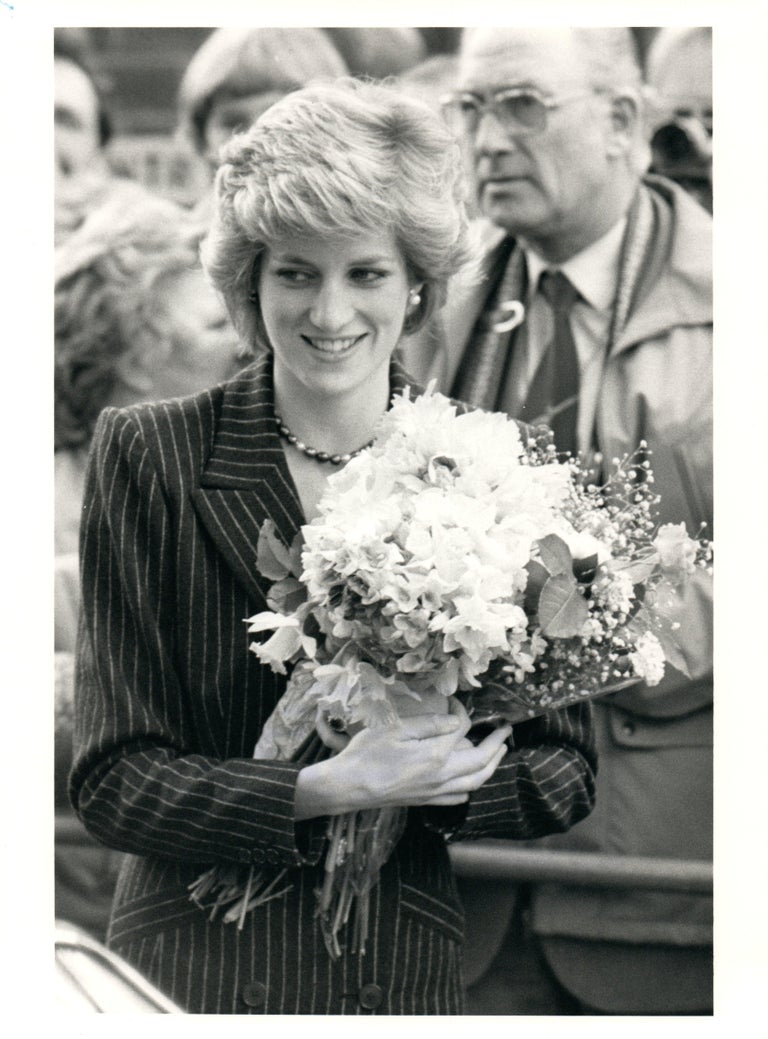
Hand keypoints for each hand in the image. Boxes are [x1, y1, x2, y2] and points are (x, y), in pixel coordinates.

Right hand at [295, 699, 511, 818]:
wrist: (348, 787)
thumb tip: (456, 721)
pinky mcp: (426, 801)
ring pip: (475, 782)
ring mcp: (435, 792)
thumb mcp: (395, 728)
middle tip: (505, 731)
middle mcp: (441, 777)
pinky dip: (472, 785)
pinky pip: (459, 796)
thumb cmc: (366, 754)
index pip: (461, 730)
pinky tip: (471, 778)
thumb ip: (430, 724)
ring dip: (491, 766)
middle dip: (497, 744)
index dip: (463, 713)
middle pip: (481, 761)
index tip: (456, 703)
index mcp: (435, 756)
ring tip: (500, 753)